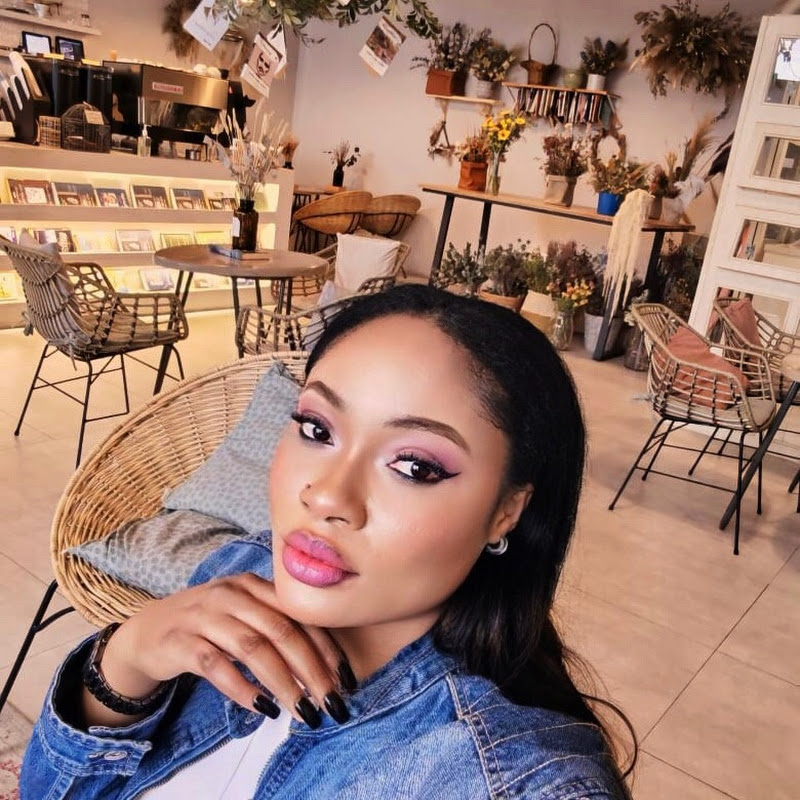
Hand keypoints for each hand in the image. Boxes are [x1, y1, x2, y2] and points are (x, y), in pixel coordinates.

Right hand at [89, 574, 351, 727]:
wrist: (148, 631)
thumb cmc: (209, 625)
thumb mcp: (244, 614)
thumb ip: (277, 626)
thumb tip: (326, 664)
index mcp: (253, 584)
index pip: (299, 614)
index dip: (326, 646)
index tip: (346, 678)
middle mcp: (231, 594)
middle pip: (281, 630)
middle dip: (312, 669)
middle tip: (331, 702)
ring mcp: (204, 616)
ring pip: (252, 648)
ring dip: (283, 682)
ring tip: (303, 710)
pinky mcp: (180, 642)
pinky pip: (215, 666)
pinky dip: (242, 688)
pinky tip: (262, 708)